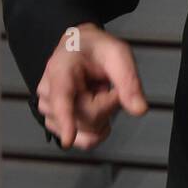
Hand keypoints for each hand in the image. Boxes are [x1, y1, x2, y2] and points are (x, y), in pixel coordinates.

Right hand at [36, 22, 148, 149]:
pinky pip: (83, 139)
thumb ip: (129, 82)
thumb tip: (139, 110)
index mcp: (60, 69)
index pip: (61, 98)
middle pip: (87, 118)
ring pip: (86, 132)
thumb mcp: (118, 55)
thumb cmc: (96, 49)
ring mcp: (49, 110)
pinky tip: (95, 109)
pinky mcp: (55, 123)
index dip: (66, 120)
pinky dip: (96, 128)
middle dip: (108, 105)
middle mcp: (48, 92)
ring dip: (102, 117)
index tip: (69, 139)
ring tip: (96, 93)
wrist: (81, 48)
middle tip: (106, 84)